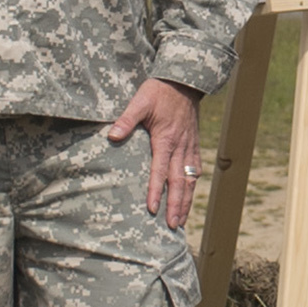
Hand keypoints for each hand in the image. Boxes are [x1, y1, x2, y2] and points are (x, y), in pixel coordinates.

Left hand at [105, 76, 203, 227]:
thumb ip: (127, 120)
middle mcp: (180, 146)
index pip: (159, 170)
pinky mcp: (193, 145)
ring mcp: (189, 147)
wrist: (184, 81)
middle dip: (176, 205)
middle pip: (178, 181)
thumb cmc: (159, 91)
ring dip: (186, 201)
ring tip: (182, 221)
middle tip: (173, 225)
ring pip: (189, 179)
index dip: (155, 191)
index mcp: (166, 138)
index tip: (152, 209)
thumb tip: (112, 136)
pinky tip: (189, 197)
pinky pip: (195, 170)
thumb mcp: (140, 101)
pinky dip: (192, 186)